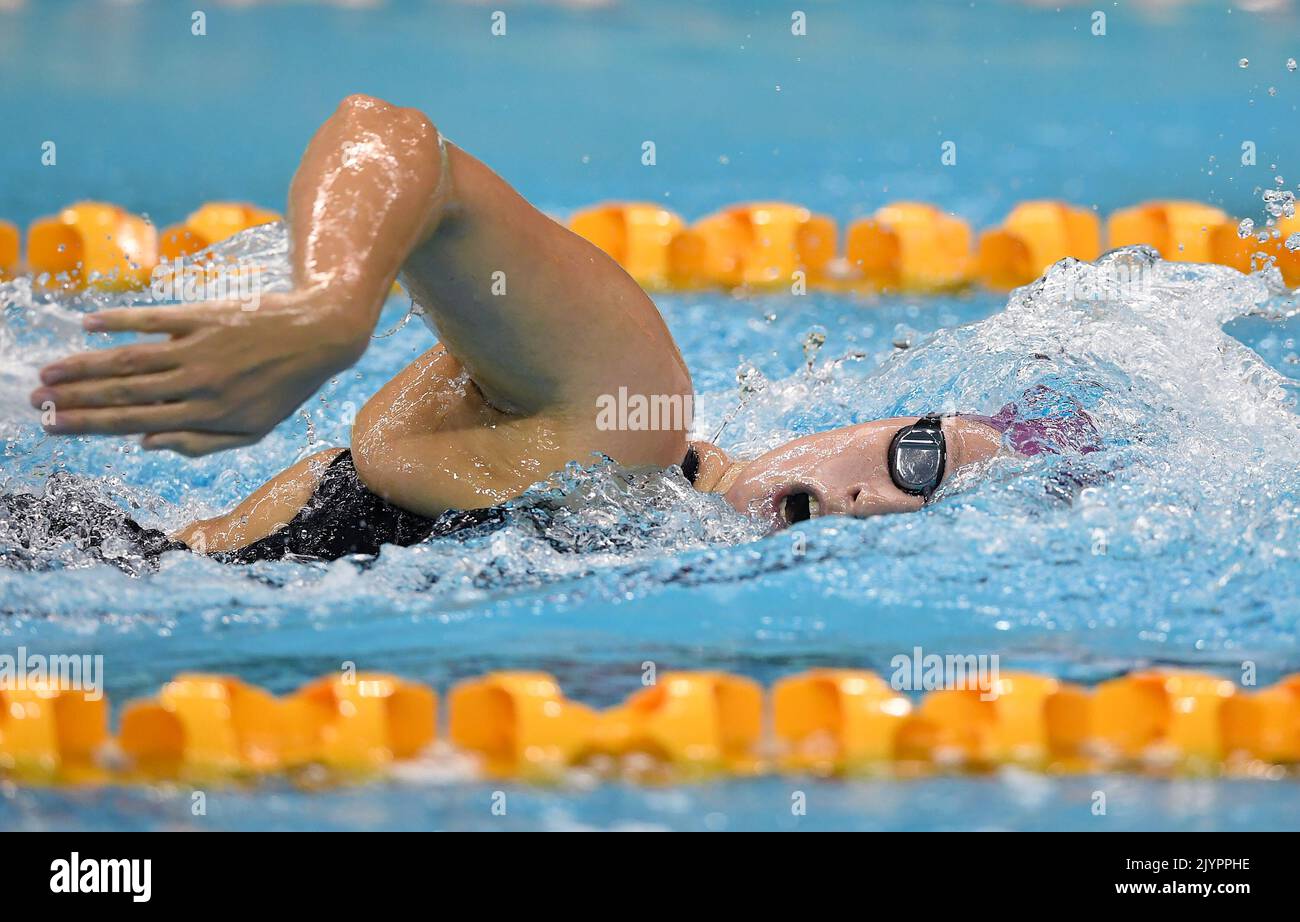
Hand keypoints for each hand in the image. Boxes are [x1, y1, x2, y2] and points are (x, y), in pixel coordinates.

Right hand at [32, 289, 372, 455]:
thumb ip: (199, 443)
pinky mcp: (203, 317)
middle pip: (123, 394)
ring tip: (47, 371)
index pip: (133, 423)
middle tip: (32, 400)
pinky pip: (152, 319)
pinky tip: (87, 325)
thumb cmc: (283, 387)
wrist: (320, 335)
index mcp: (205, 415)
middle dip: (73, 398)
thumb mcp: (253, 430)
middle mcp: (197, 384)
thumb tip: (143, 443)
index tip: (51, 426)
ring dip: (83, 366)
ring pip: (129, 361)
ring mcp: (198, 349)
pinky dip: (118, 321)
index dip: (88, 425)